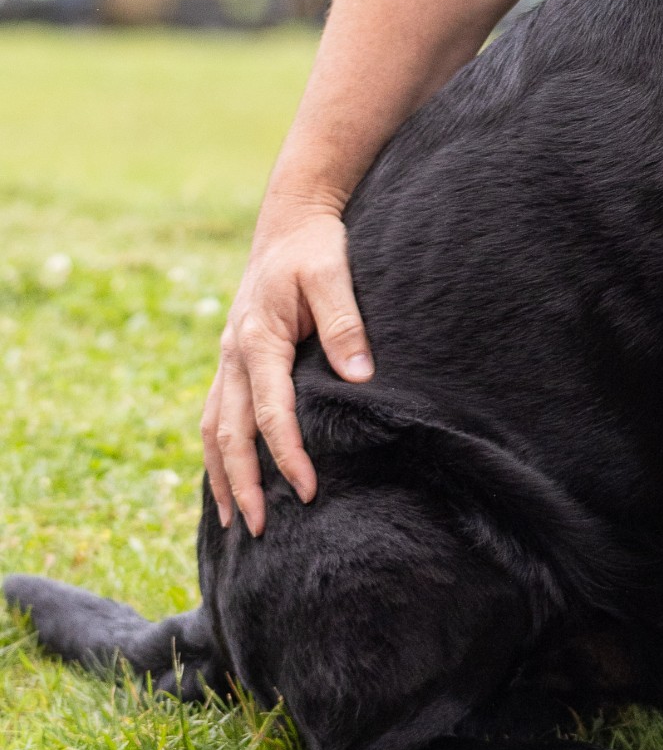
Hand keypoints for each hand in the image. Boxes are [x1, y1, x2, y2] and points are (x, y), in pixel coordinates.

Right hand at [201, 202, 371, 536]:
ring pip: (214, 427)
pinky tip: (227, 475)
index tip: (308, 491)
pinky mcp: (234, 357)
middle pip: (230, 432)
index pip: (270, 412)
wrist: (289, 219)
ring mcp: (229, 357)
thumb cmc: (315, 246)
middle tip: (258, 530)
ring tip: (231, 521)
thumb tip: (361, 377)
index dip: (287, 455)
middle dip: (242, 484)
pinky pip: (217, 412)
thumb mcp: (334, 274)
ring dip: (221, 475)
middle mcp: (234, 354)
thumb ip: (344, 324)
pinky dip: (218, 450)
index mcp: (258, 339)